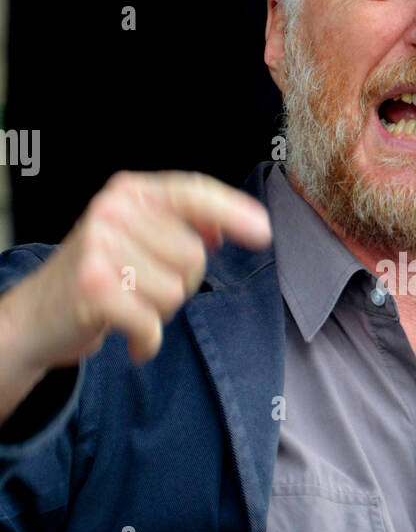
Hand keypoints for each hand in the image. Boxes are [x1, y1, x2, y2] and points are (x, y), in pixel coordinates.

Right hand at [0, 170, 271, 379]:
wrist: (35, 317)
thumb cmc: (98, 277)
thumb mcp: (135, 239)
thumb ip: (179, 227)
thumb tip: (228, 230)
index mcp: (128, 191)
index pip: (191, 192)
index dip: (231, 210)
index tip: (263, 232)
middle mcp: (112, 210)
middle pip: (193, 256)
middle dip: (179, 284)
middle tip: (140, 289)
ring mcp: (99, 246)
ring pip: (176, 292)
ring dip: (159, 313)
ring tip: (127, 306)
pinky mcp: (92, 286)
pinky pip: (151, 322)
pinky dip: (146, 340)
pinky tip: (127, 336)